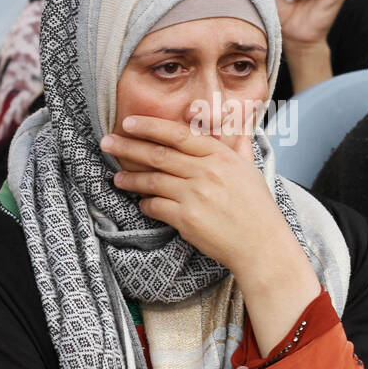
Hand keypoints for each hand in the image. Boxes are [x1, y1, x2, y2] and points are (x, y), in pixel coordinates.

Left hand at [102, 114, 320, 352]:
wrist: (261, 245)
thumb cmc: (257, 208)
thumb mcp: (251, 169)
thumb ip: (239, 145)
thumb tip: (240, 123)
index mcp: (220, 156)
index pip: (178, 134)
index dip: (150, 127)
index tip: (130, 123)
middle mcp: (206, 172)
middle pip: (158, 154)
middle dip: (128, 147)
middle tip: (106, 142)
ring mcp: (195, 195)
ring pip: (152, 181)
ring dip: (131, 178)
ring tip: (117, 178)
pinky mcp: (187, 219)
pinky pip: (156, 206)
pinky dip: (145, 204)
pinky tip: (141, 203)